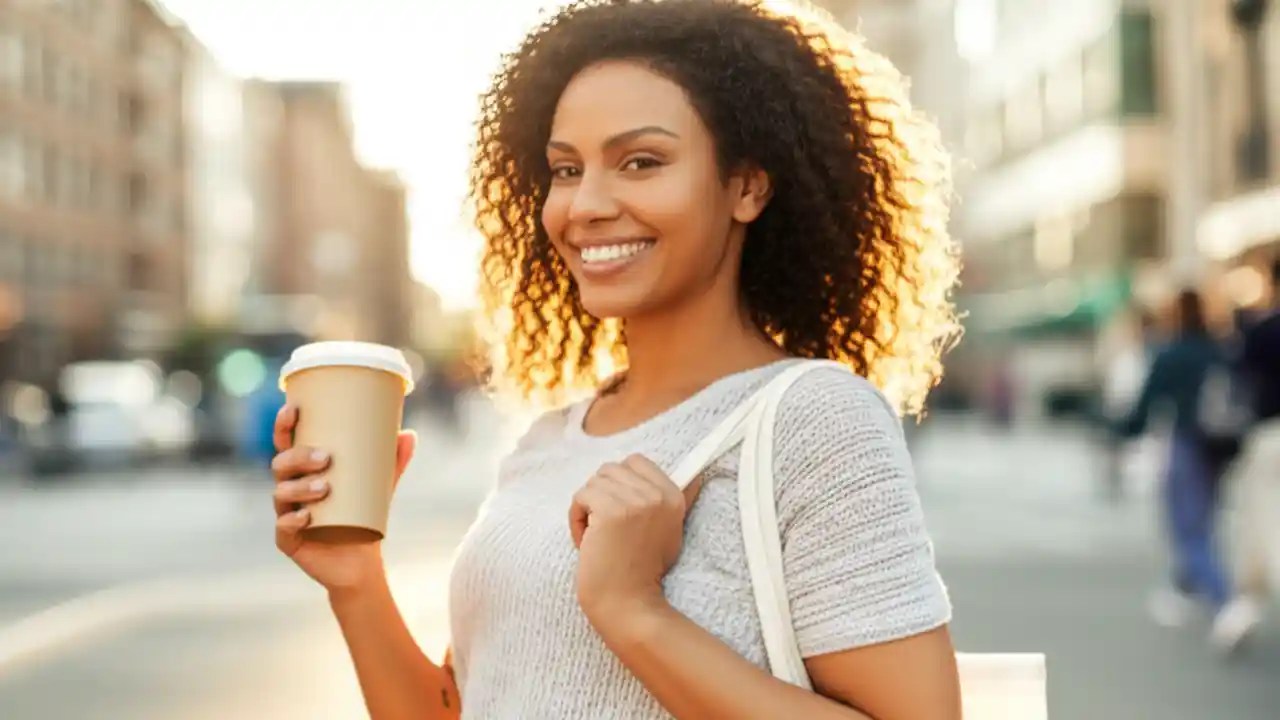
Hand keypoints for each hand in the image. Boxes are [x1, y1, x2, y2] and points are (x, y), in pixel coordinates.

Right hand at [271, 403, 417, 596]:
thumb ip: (393, 460)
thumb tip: (409, 434)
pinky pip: (282, 528)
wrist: (361, 562)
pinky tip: (305, 517)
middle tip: (325, 457)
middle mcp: (289, 488)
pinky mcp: (288, 540)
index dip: (284, 426)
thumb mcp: (380, 485)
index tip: (294, 409)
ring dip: (299, 487)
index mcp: (303, 470)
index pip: (286, 443)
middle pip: (281, 465)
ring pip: (281, 493)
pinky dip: (292, 521)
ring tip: (324, 487)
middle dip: (299, 457)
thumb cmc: (364, 515)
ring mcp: (286, 514)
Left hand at [569, 454, 703, 626]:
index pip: (636, 461)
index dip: (619, 484)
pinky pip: (581, 496)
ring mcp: (636, 502)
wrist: (628, 604)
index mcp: (673, 496)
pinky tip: (586, 542)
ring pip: (594, 481)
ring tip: (596, 537)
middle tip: (604, 529)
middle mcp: (658, 495)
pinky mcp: (612, 512)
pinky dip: (576, 519)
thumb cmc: (642, 573)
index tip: (618, 513)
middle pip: (611, 469)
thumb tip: (697, 477)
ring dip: (586, 508)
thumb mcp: (670, 532)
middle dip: (600, 495)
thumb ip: (673, 502)